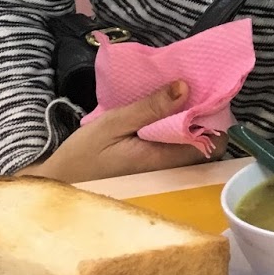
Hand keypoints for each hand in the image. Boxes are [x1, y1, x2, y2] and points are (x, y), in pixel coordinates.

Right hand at [24, 82, 221, 183]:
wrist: (59, 187)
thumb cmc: (82, 156)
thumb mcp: (113, 124)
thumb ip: (149, 108)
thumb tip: (186, 87)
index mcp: (162, 162)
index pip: (209, 145)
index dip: (214, 120)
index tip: (208, 96)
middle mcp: (169, 176)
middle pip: (207, 149)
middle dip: (206, 122)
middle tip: (196, 94)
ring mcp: (164, 180)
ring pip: (195, 154)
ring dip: (193, 129)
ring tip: (182, 104)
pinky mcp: (155, 179)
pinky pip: (179, 157)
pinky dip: (179, 139)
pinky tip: (167, 122)